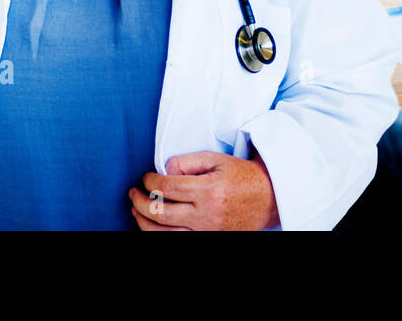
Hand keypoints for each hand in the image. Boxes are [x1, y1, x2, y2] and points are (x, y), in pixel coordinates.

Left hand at [129, 150, 279, 230]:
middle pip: (160, 213)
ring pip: (165, 234)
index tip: (146, 177)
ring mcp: (208, 232)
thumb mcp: (216, 160)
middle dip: (140, 202)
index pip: (167, 187)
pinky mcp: (211, 240)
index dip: (150, 181)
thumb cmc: (241, 176)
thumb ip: (188, 162)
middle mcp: (206, 214)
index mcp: (207, 190)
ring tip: (136, 211)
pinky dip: (162, 235)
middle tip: (133, 194)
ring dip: (144, 223)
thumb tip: (164, 170)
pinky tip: (154, 226)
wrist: (268, 198)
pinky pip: (180, 241)